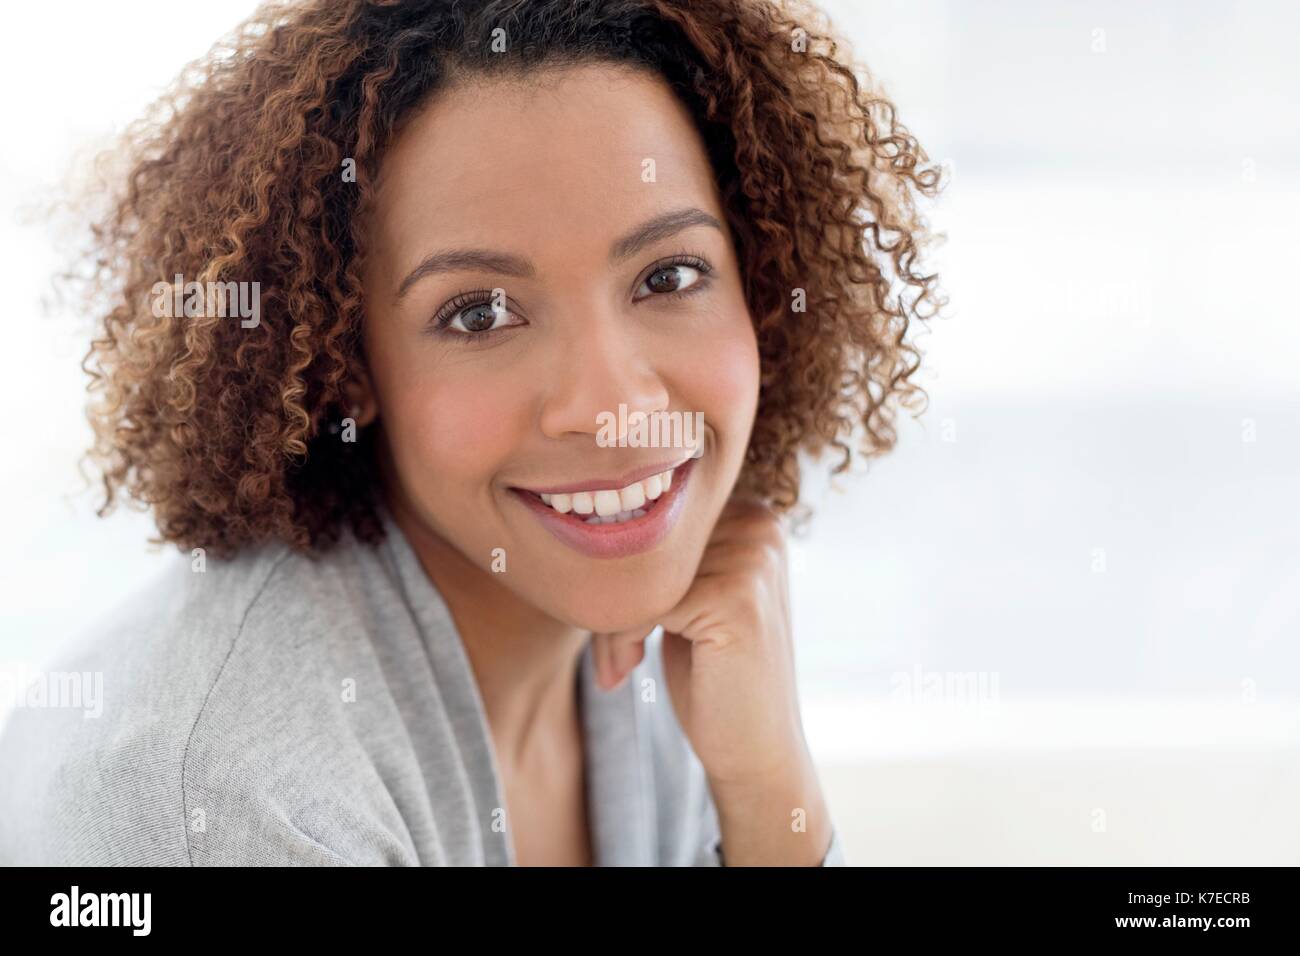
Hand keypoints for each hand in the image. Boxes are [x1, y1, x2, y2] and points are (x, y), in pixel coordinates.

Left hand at [590, 494, 832, 863]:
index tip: (605, 615)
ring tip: (618, 661)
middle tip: (608, 648)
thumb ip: (667, 551)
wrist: (755, 749)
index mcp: (752, 514)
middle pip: (648, 538)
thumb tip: (591, 508)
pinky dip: (620, 637)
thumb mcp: (692, 596)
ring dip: (611, 619)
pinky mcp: (736, 598)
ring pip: (640, 569)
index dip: (623, 564)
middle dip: (611, 592)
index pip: (658, 515)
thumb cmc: (713, 672)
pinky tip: (627, 669)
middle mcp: (760, 524)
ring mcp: (753, 559)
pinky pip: (643, 601)